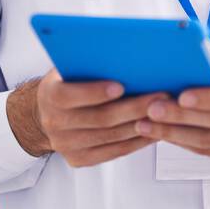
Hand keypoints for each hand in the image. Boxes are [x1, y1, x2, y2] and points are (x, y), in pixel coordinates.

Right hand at [9, 70, 169, 167]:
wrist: (44, 113)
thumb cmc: (68, 82)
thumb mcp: (69, 67)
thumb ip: (88, 62)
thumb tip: (122, 49)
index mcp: (51, 96)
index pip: (71, 96)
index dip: (96, 92)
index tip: (121, 86)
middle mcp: (55, 123)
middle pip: (100, 118)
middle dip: (134, 107)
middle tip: (160, 97)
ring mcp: (67, 145)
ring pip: (111, 137)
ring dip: (142, 125)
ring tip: (164, 112)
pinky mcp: (80, 159)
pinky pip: (114, 152)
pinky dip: (137, 141)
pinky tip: (155, 130)